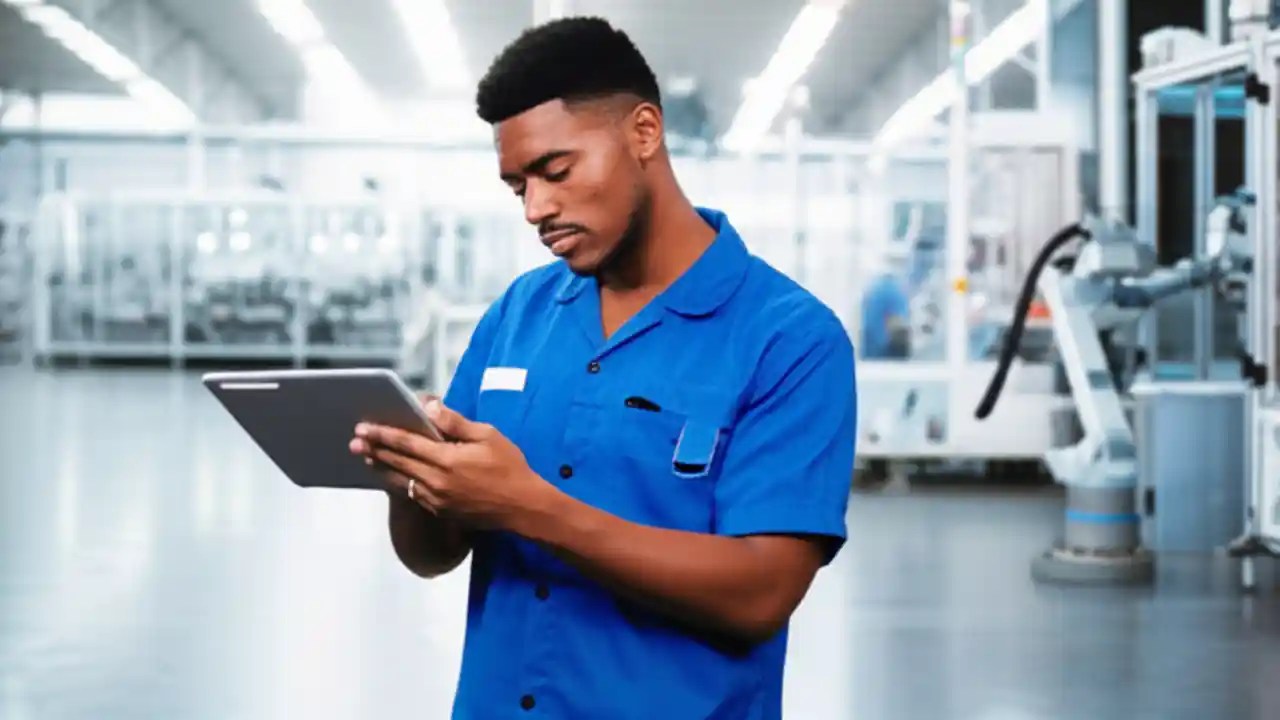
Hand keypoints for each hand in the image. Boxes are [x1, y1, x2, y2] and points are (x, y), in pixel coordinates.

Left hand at [348, 399, 549, 529]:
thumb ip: (454, 422)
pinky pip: (412, 494)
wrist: (522, 507)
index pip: (407, 443)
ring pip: (401, 480)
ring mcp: (436, 499)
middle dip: (374, 449)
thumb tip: (428, 405)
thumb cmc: (509, 467)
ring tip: (366, 457)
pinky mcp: (440, 511)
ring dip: (382, 467)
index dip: (383, 434)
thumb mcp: (488, 436)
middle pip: (397, 462)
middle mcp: (436, 481)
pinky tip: (392, 476)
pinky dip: (398, 482)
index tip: (364, 427)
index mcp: (448, 459)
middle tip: (354, 441)